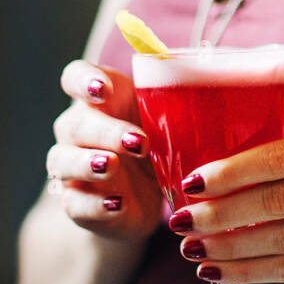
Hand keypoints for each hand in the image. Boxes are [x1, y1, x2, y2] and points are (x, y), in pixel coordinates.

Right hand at [46, 60, 163, 242]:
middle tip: (139, 142)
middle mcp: (77, 131)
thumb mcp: (169, 122)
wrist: (138, 202)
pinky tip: (118, 204)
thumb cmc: (155, 147)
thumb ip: (179, 103)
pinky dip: (96, 205)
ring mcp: (71, 169)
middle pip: (75, 123)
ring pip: (62, 160)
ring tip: (113, 166)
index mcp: (100, 102)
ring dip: (88, 164)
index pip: (75, 78)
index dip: (83, 80)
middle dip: (106, 131)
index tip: (103, 89)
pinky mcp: (77, 204)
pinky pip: (74, 203)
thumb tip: (220, 83)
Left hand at [168, 121, 283, 283]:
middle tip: (180, 221)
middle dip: (221, 214)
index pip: (280, 158)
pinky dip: (255, 273)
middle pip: (279, 202)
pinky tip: (223, 272)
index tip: (191, 183)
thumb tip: (217, 178)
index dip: (230, 173)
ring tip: (193, 249)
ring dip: (231, 248)